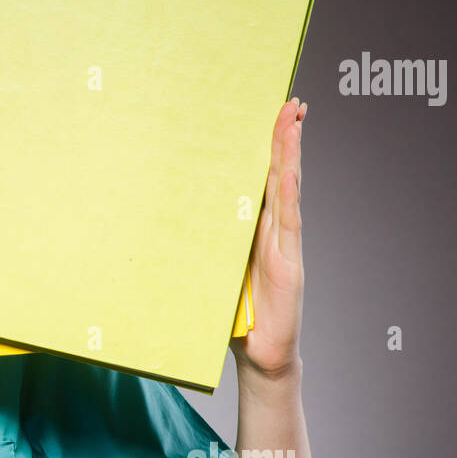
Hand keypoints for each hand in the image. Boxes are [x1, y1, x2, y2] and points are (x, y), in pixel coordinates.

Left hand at [230, 97, 306, 379]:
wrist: (261, 356)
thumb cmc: (238, 314)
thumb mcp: (214, 270)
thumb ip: (202, 245)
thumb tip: (162, 222)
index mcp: (259, 230)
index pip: (266, 178)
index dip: (271, 146)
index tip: (273, 113)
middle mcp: (276, 231)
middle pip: (282, 174)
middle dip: (287, 137)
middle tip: (291, 101)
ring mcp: (285, 245)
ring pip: (288, 190)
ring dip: (291, 154)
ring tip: (294, 121)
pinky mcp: (289, 264)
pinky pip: (289, 223)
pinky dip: (290, 194)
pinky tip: (290, 170)